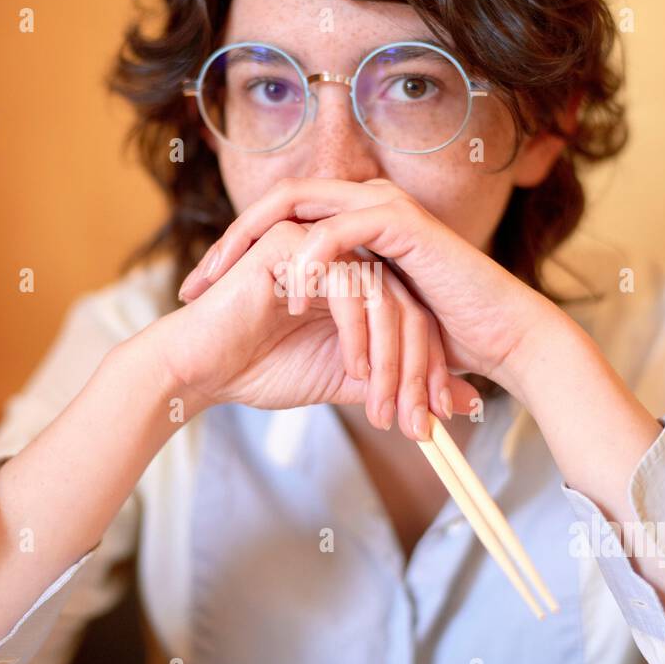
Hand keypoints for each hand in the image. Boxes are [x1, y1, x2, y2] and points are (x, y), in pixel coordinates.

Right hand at [163, 217, 479, 435]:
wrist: (203, 369)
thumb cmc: (264, 369)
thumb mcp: (346, 380)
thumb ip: (397, 381)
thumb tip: (461, 405)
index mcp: (357, 281)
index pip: (413, 314)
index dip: (428, 367)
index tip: (435, 418)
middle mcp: (344, 255)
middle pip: (406, 303)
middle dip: (414, 369)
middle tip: (414, 421)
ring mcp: (318, 242)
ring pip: (382, 294)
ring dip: (387, 359)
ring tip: (377, 404)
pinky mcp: (291, 242)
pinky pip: (345, 282)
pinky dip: (354, 331)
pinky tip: (348, 367)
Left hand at [178, 177, 549, 386]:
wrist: (503, 341)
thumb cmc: (444, 340)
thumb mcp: (369, 324)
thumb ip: (332, 314)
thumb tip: (280, 331)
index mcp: (355, 220)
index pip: (280, 220)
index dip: (234, 251)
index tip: (199, 292)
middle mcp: (365, 201)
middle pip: (275, 202)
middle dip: (228, 242)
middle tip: (194, 285)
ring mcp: (382, 205)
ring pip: (295, 205)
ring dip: (254, 245)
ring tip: (222, 285)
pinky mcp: (400, 222)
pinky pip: (335, 231)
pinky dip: (307, 260)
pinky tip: (288, 294)